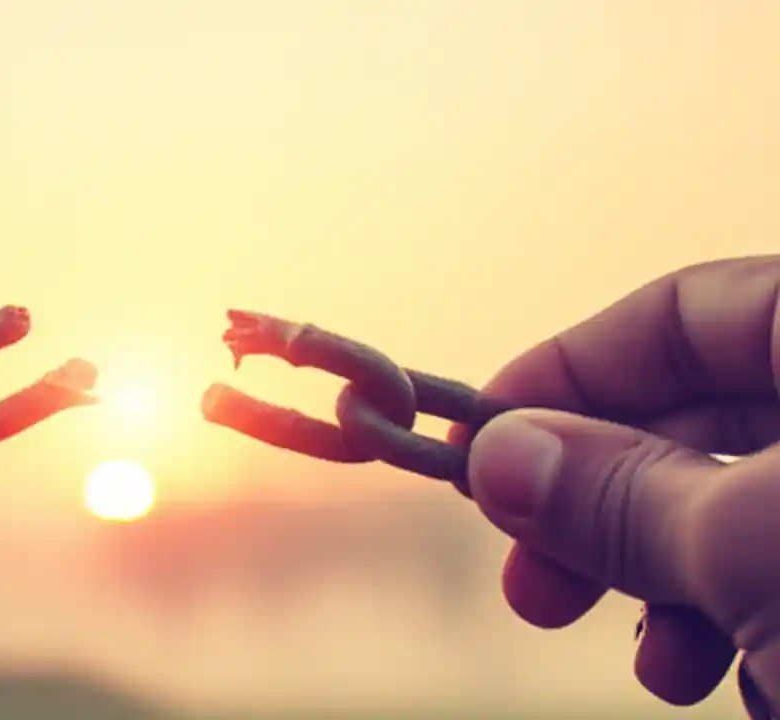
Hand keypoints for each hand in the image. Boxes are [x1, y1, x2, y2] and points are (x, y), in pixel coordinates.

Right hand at [452, 256, 779, 714]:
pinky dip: (741, 612)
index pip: (686, 309)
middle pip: (706, 415)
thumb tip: (500, 454)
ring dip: (665, 575)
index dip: (565, 374)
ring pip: (746, 500)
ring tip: (650, 657)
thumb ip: (623, 493)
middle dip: (603, 501)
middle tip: (530, 580)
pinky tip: (723, 676)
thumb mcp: (754, 549)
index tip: (472, 447)